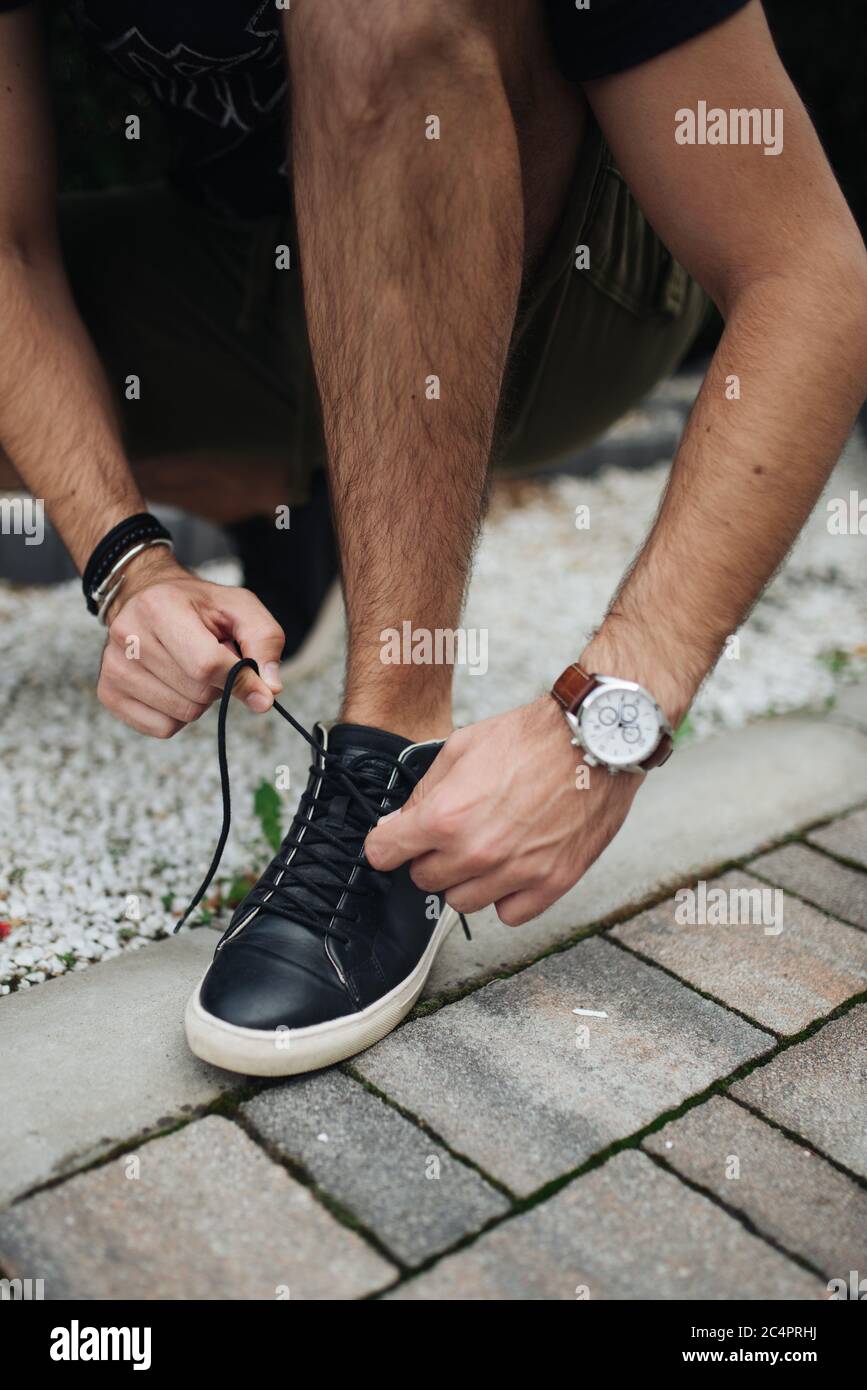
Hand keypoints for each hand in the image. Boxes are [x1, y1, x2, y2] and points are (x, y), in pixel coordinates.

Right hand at [97, 547, 283, 737]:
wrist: (147, 596)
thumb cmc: (199, 606)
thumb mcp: (240, 608)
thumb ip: (264, 643)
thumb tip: (268, 692)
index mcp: (158, 607)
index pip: (207, 665)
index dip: (240, 679)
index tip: (257, 681)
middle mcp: (127, 637)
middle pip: (197, 693)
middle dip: (217, 684)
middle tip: (210, 657)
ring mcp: (112, 667)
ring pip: (182, 714)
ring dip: (200, 699)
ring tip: (190, 667)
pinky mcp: (108, 693)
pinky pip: (163, 728)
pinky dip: (179, 715)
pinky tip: (174, 685)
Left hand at [365, 695, 640, 925]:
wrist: (594, 742)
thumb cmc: (531, 738)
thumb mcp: (461, 748)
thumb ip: (425, 792)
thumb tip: (398, 823)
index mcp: (445, 816)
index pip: (384, 854)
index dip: (386, 844)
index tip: (394, 840)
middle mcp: (476, 852)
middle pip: (424, 880)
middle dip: (430, 857)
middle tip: (452, 833)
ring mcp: (515, 873)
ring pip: (462, 902)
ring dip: (466, 879)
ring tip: (486, 848)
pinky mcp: (551, 884)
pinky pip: (508, 913)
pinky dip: (506, 895)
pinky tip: (513, 866)